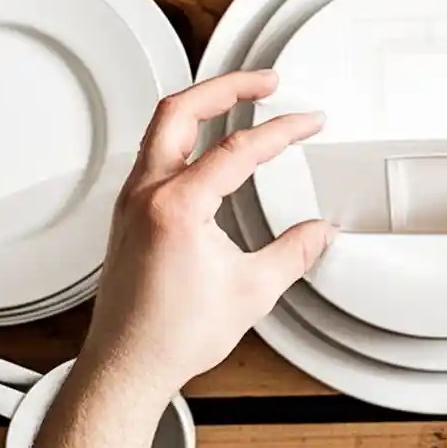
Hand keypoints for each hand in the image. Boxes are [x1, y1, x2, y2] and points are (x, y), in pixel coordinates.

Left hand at [80, 70, 333, 398]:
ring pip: (161, 126)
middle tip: (266, 81)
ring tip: (238, 99)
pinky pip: (155, 153)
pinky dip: (184, 133)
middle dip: (228, 85)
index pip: (238, 148)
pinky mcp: (128, 214)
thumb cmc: (171, 336)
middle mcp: (147, 194)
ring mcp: (131, 201)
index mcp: (177, 206)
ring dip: (202, 104)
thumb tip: (319, 232)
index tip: (307, 121)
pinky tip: (206, 144)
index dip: (282, 130)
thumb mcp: (252, 291)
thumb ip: (293, 252)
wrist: (126, 366)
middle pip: (182, 109)